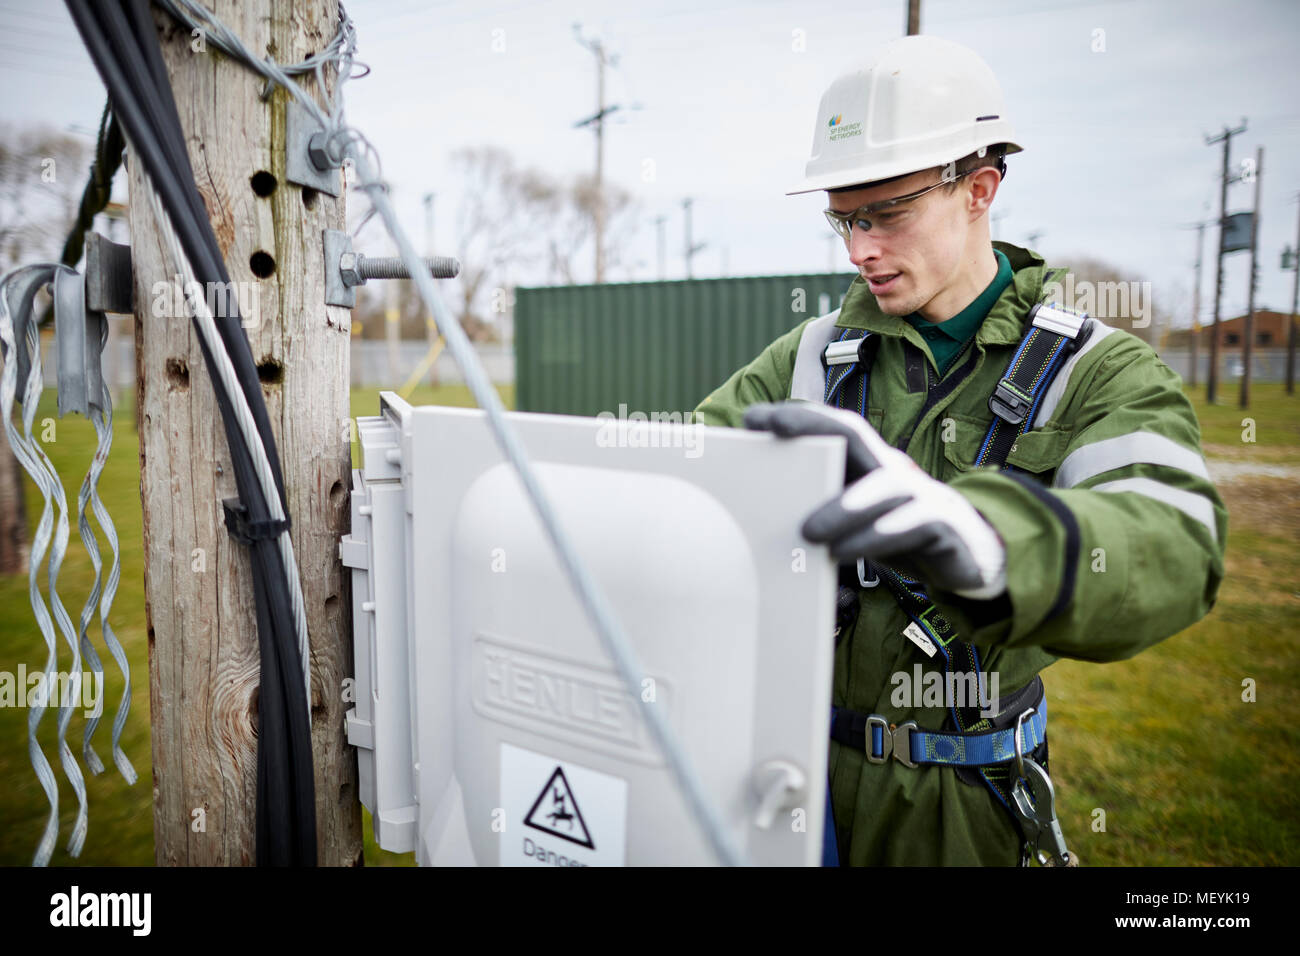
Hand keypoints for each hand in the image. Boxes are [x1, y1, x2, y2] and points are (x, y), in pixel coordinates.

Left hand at [744, 402, 1006, 599]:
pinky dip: (878, 538)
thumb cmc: (900, 533)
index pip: (835, 429)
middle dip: (811, 429)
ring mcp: (922, 496)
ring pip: (884, 486)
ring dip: (844, 507)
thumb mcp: (860, 520)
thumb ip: (826, 507)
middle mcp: (895, 471)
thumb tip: (765, 513)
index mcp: (872, 465)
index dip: (797, 418)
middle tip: (769, 437)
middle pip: (856, 436)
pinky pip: (913, 526)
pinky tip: (845, 555)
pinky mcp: (943, 528)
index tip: (753, 418)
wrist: (968, 558)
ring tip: (808, 531)